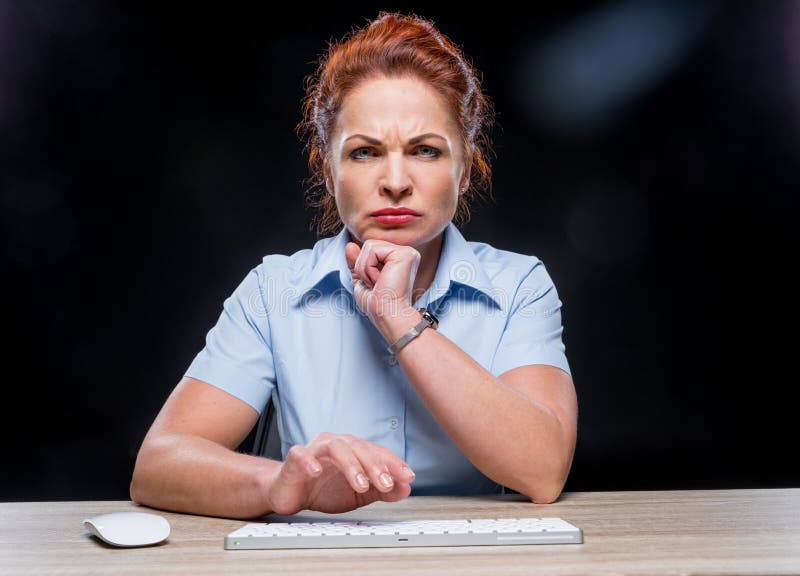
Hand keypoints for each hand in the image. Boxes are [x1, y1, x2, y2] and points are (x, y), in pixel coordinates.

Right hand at [266, 433, 415, 514]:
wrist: (290, 493)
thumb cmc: (322, 489)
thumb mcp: (358, 494)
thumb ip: (381, 490)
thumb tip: (405, 488)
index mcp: (353, 450)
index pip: (377, 452)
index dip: (393, 463)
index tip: (408, 477)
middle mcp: (336, 444)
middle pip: (359, 447)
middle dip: (375, 466)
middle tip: (386, 484)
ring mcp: (315, 449)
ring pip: (335, 447)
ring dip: (351, 464)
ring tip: (360, 483)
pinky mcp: (295, 458)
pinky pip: (301, 454)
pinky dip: (309, 461)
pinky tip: (317, 471)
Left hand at [345, 239, 419, 327]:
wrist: (387, 315)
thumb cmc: (378, 305)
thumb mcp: (362, 280)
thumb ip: (357, 262)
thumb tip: (349, 245)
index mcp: (399, 259)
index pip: (372, 249)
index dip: (364, 266)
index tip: (375, 284)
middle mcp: (406, 253)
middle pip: (369, 245)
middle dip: (363, 266)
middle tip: (376, 284)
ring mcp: (407, 252)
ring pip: (369, 246)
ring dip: (365, 268)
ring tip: (378, 282)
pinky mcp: (404, 254)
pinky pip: (372, 249)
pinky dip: (368, 267)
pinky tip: (380, 280)